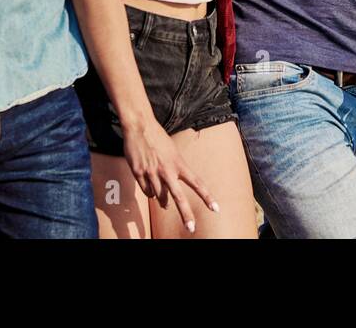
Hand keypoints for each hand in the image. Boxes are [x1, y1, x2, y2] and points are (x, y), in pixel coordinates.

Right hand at [122, 116, 217, 232]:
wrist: (140, 126)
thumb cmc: (158, 138)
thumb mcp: (173, 153)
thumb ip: (174, 171)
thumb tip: (168, 194)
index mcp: (179, 164)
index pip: (197, 183)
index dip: (207, 197)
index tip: (216, 208)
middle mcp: (167, 171)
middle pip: (179, 197)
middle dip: (186, 214)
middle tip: (191, 228)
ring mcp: (153, 173)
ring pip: (159, 197)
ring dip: (162, 200)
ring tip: (163, 199)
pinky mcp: (139, 173)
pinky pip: (146, 191)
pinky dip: (149, 192)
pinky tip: (149, 187)